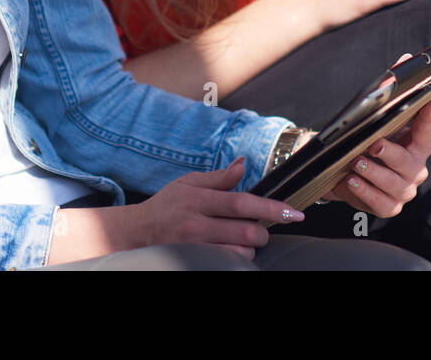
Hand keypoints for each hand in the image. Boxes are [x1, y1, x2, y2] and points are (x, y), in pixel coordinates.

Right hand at [127, 159, 303, 259]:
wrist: (136, 233)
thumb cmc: (166, 206)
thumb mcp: (188, 184)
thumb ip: (219, 178)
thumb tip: (244, 164)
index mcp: (198, 199)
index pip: (242, 203)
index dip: (272, 208)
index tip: (294, 213)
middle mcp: (196, 225)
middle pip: (247, 233)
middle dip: (262, 232)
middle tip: (257, 228)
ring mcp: (194, 248)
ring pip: (240, 254)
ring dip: (248, 248)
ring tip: (237, 240)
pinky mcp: (192, 262)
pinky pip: (227, 264)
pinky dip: (235, 259)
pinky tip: (229, 250)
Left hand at [303, 54, 430, 218]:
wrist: (344, 173)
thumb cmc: (366, 143)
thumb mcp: (376, 119)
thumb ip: (392, 92)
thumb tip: (407, 58)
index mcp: (417, 145)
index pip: (425, 129)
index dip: (427, 117)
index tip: (427, 102)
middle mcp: (415, 169)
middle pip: (409, 163)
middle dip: (390, 153)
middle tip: (373, 144)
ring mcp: (404, 190)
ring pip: (394, 184)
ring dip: (373, 173)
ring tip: (356, 162)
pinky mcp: (388, 206)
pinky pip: (380, 202)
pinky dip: (364, 192)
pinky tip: (352, 181)